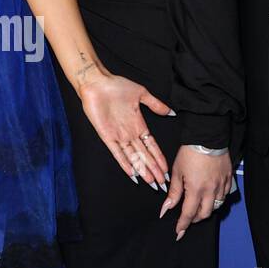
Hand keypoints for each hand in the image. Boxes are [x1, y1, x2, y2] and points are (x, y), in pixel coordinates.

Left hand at [78, 72, 171, 188]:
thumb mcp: (141, 94)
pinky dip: (124, 163)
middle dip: (154, 170)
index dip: (159, 159)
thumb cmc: (117, 86)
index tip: (166, 170)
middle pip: (144, 156)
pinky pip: (117, 153)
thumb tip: (170, 112)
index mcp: (138, 125)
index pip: (151, 146)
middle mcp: (129, 134)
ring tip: (150, 182)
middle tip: (162, 185)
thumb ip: (156, 104)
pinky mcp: (106, 136)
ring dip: (142, 170)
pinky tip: (131, 173)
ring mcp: (118, 136)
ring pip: (133, 157)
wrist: (97, 82)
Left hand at [160, 147, 234, 238]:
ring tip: (198, 207)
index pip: (189, 214)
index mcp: (196, 190)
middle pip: (205, 214)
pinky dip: (216, 199)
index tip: (179, 232)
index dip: (183, 225)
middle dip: (195, 219)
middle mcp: (211, 190)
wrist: (207, 137)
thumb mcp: (177, 172)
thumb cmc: (190, 152)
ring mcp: (221, 185)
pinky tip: (210, 196)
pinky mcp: (228, 179)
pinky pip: (224, 195)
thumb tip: (166, 208)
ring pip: (216, 206)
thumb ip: (174, 192)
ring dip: (206, 210)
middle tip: (187, 218)